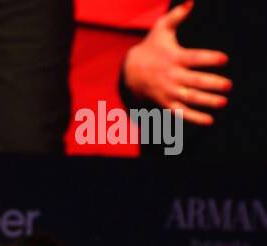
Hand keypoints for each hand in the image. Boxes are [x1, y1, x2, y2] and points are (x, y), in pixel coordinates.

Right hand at [122, 1, 230, 126]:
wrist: (130, 72)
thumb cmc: (150, 47)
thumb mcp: (161, 29)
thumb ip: (176, 16)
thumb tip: (190, 2)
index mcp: (174, 57)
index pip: (194, 58)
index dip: (210, 58)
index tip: (224, 59)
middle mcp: (172, 76)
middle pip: (195, 81)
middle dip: (213, 84)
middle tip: (228, 85)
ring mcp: (168, 92)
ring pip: (190, 98)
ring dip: (207, 102)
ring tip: (223, 102)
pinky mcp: (166, 104)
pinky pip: (181, 113)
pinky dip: (194, 118)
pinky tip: (209, 121)